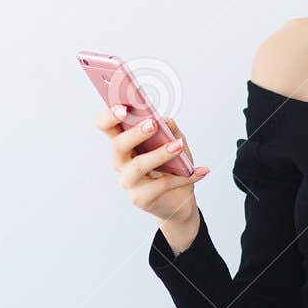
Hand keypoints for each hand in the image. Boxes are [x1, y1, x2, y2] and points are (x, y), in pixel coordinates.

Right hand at [92, 105, 210, 223]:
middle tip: (152, 124)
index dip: (109, 117)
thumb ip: (169, 129)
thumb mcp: (176, 142)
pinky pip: (161, 185)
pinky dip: (184, 177)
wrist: (180, 200)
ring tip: (178, 145)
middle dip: (134, 133)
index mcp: (125, 143)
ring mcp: (128, 181)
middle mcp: (121, 162)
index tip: (123, 108)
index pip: (106, 127)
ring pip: (138, 165)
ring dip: (160, 154)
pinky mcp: (140, 198)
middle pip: (118, 145)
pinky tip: (201, 171)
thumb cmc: (174, 167)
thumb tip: (164, 120)